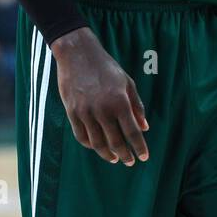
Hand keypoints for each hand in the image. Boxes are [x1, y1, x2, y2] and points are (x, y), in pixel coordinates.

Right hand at [51, 28, 148, 165]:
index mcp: (120, 101)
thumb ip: (137, 106)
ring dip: (107, 154)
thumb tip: (145, 127)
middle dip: (125, 155)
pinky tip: (97, 147)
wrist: (77, 54)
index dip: (139, 147)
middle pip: (115, 142)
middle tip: (130, 162)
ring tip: (114, 158)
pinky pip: (81, 136)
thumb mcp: (127, 82)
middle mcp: (103, 109)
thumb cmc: (106, 67)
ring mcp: (85, 112)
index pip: (132, 132)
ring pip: (97, 143)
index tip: (144, 157)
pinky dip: (90, 145)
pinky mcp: (72, 112)